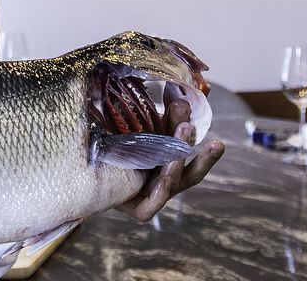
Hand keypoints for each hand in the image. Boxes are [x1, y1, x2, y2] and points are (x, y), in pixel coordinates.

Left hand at [115, 95, 224, 222]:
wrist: (88, 169)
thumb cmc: (120, 145)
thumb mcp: (144, 128)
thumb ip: (164, 119)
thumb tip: (181, 97)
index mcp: (171, 164)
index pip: (194, 160)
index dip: (208, 155)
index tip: (219, 143)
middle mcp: (165, 182)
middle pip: (189, 175)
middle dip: (202, 159)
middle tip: (199, 133)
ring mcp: (151, 196)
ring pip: (170, 185)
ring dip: (175, 163)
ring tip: (175, 145)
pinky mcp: (134, 208)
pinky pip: (150, 208)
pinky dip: (159, 194)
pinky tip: (164, 180)